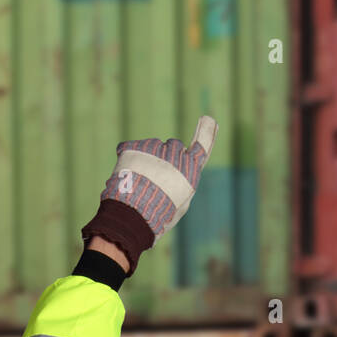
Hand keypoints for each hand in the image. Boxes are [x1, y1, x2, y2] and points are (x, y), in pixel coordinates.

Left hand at [99, 117, 217, 240]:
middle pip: (174, 146)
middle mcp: (174, 154)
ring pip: (152, 147)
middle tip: (157, 178)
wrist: (132, 216)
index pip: (202, 146)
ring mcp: (153, 148)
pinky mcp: (133, 147)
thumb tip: (178, 162)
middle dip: (168, 157)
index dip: (207, 132)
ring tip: (141, 183)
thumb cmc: (161, 215)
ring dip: (148, 159)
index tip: (208, 120)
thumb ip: (183, 180)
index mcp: (190, 169)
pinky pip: (131, 147)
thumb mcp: (181, 203)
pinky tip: (128, 176)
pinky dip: (129, 158)